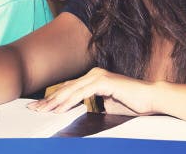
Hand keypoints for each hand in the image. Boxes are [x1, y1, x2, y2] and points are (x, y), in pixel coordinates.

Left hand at [27, 67, 157, 115]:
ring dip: (55, 102)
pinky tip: (59, 109)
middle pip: (66, 88)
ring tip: (43, 111)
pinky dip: (69, 101)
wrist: (152, 99)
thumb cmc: (133, 103)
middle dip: (49, 100)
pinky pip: (82, 93)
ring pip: (70, 90)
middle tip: (34, 109)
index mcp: (92, 78)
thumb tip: (83, 112)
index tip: (41, 108)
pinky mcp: (103, 81)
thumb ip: (95, 105)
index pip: (69, 89)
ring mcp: (97, 76)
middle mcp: (92, 74)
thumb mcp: (108, 106)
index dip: (54, 99)